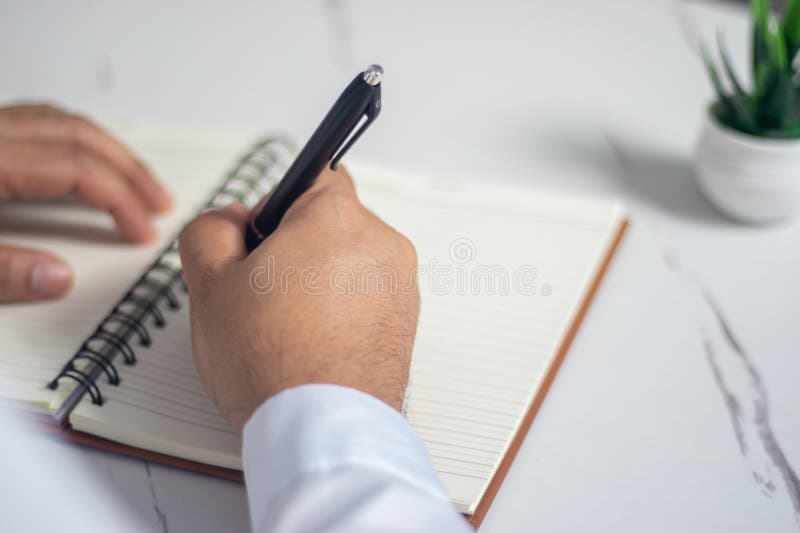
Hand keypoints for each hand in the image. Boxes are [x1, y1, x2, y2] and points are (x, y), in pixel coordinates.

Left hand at [0, 104, 171, 301]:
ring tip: (131, 179)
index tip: (142, 230)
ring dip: (105, 150)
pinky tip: (78, 159)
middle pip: (79, 136)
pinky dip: (72, 139)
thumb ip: (1, 271)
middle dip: (129, 170)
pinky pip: (37, 122)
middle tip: (159, 202)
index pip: (77, 167)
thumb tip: (57, 279)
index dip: (121, 198)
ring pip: (60, 121)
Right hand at [179, 166, 418, 432]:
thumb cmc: (272, 361)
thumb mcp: (210, 284)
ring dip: (320, 281)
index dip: (279, 202)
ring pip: (349, 263)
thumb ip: (211, 230)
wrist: (323, 428)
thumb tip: (231, 221)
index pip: (315, 174)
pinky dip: (343, 310)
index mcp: (337, 219)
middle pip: (332, 223)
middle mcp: (381, 244)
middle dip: (296, 246)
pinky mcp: (406, 322)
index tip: (264, 233)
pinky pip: (368, 297)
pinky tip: (314, 342)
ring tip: (288, 325)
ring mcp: (400, 286)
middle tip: (263, 289)